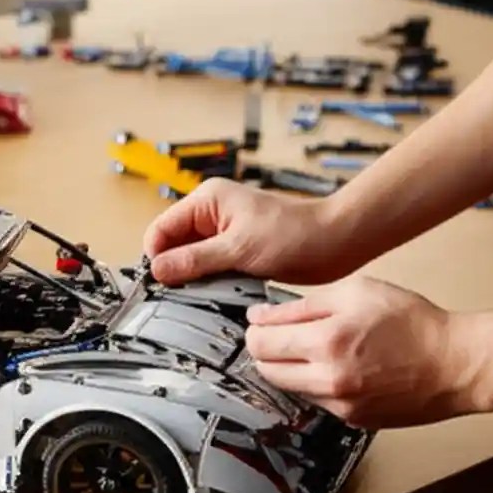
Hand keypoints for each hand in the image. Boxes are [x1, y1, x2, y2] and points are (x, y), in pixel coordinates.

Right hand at [143, 178, 366, 285]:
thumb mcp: (238, 249)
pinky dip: (210, 282)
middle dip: (176, 269)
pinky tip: (222, 290)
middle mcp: (210, 213)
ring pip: (189, 260)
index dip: (158, 257)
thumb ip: (194, 260)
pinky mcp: (235, 250)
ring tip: (211, 289)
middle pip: (172, 245)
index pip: (160, 230)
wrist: (335, 243)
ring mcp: (222, 232)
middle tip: (186, 291)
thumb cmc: (296, 235)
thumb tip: (157, 270)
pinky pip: (209, 268)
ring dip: (194, 278)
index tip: (163, 283)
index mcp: (206, 201)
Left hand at [244, 276, 483, 428]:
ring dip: (290, 368)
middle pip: (266, 370)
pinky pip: (316, 400)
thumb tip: (262, 316)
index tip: (260, 323)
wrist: (455, 364)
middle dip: (267, 351)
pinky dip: (316, 384)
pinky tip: (339, 367)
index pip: (259, 344)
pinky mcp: (351, 418)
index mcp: (327, 342)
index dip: (255, 330)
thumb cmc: (413, 323)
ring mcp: (340, 404)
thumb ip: (302, 305)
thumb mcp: (356, 292)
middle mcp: (328, 379)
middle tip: (283, 335)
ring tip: (317, 348)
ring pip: (289, 388)